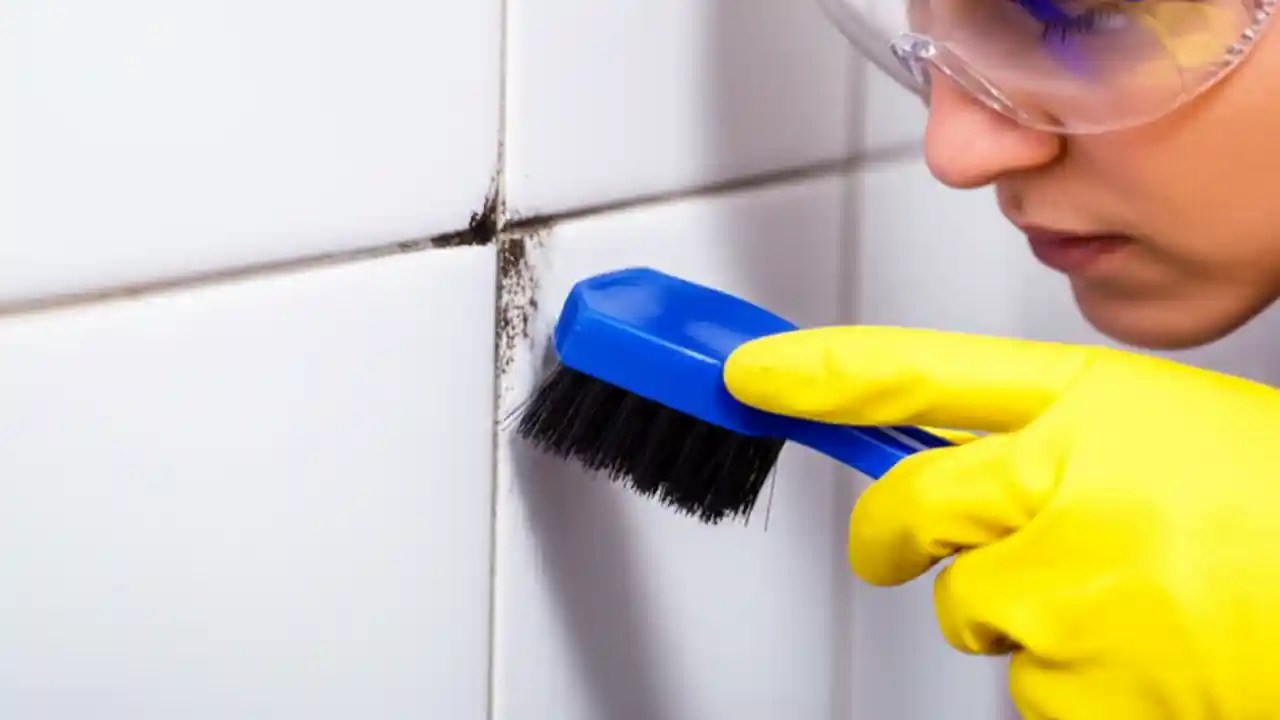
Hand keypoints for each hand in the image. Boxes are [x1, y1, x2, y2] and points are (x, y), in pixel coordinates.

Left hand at [724, 326, 1279, 718]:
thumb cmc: (1271, 504)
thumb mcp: (1158, 426)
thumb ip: (1039, 435)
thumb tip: (938, 460)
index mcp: (1086, 405)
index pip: (910, 372)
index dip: (814, 372)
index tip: (749, 373)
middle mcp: (1061, 490)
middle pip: (904, 515)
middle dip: (896, 538)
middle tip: (920, 544)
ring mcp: (1066, 597)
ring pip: (971, 614)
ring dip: (1021, 613)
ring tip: (1126, 598)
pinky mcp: (1082, 693)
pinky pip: (1027, 690)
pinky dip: (1069, 680)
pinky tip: (1143, 652)